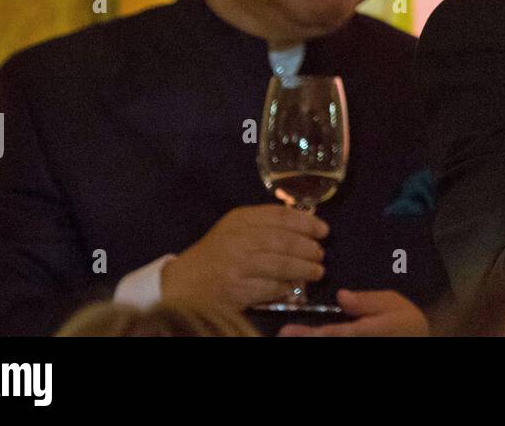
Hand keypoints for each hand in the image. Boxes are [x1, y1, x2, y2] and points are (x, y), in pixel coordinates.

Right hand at [161, 205, 327, 309]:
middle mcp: (238, 238)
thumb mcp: (236, 229)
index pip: (280, 216)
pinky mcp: (235, 289)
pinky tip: (293, 288)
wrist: (181, 284)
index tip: (323, 230)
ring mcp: (236, 265)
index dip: (306, 222)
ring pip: (280, 264)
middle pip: (283, 241)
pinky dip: (285, 288)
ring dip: (303, 269)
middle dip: (308, 248)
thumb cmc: (216, 254)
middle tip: (321, 254)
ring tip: (317, 271)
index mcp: (240, 219)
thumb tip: (305, 227)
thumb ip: (265, 224)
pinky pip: (269, 287)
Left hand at [276, 290, 428, 336]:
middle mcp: (363, 344)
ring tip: (288, 335)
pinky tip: (302, 336)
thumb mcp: (392, 303)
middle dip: (307, 339)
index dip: (316, 334)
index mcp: (371, 331)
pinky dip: (319, 340)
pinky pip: (335, 343)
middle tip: (283, 334)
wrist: (417, 338)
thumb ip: (368, 302)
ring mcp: (360, 347)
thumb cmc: (403, 320)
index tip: (289, 331)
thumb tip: (342, 296)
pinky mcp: (356, 346)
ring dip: (309, 340)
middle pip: (331, 342)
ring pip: (332, 345)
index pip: (340, 334)